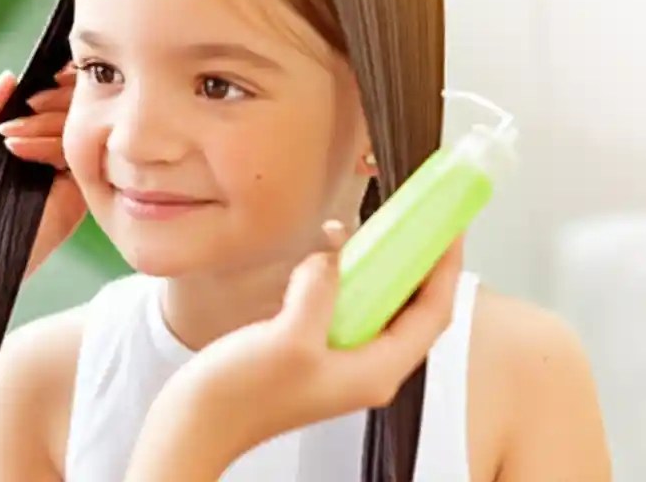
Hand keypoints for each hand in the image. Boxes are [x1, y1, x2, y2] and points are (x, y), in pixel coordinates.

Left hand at [0, 68, 85, 277]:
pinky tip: (20, 152)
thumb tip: (10, 78)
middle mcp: (41, 163)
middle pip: (69, 110)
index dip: (46, 86)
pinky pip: (82, 156)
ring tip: (9, 139)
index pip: (45, 107)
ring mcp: (60, 181)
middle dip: (50, 96)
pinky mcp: (75, 200)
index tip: (38, 76)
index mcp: (13, 151)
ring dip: (45, 119)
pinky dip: (54, 142)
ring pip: (78, 128)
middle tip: (27, 103)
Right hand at [132, 222, 463, 476]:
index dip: (445, 268)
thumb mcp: (288, 337)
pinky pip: (339, 308)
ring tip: (371, 231)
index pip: (432, 313)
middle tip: (417, 222)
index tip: (450, 228)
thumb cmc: (241, 398)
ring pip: (373, 305)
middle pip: (408, 308)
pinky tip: (322, 259)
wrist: (196, 423)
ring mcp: (337, 362)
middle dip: (414, 263)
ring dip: (373, 268)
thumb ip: (320, 289)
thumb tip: (332, 255)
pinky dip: (338, 279)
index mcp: (375, 372)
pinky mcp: (309, 353)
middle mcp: (364, 368)